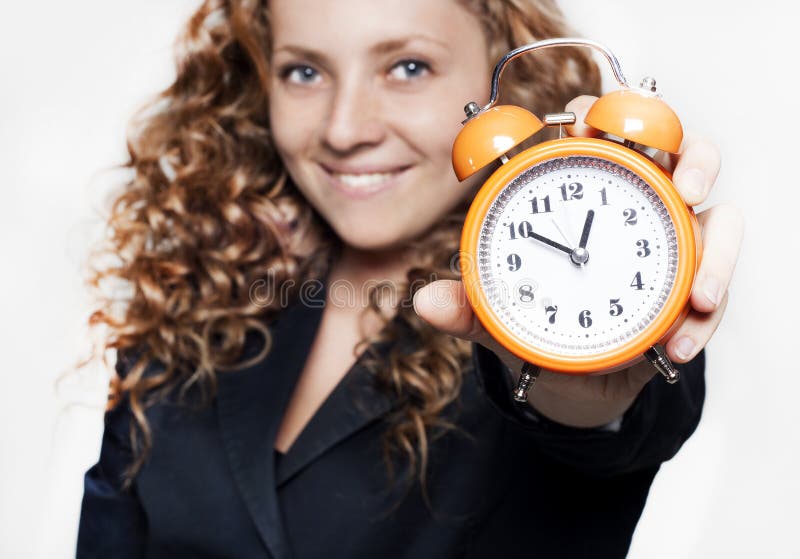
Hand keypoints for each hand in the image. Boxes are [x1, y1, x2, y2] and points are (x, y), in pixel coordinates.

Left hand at [413, 95, 743, 427]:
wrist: (575, 374)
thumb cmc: (539, 321)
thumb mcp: (499, 312)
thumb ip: (467, 306)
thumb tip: (424, 303)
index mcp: (577, 190)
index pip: (590, 127)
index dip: (592, 114)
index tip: (582, 130)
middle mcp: (630, 198)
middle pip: (670, 144)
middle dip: (679, 151)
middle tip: (677, 184)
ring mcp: (669, 234)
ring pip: (715, 210)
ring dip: (713, 245)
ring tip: (697, 290)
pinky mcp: (696, 273)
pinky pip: (718, 275)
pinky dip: (709, 307)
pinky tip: (678, 340)